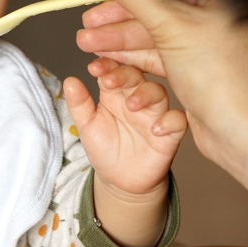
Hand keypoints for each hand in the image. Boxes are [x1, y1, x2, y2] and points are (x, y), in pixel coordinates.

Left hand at [63, 60, 186, 195]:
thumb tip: (69, 81)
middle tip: (110, 82)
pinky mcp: (169, 134)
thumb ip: (79, 105)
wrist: (120, 181)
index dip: (106, 65)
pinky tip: (156, 129)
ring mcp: (154, 115)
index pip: (114, 70)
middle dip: (125, 75)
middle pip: (137, 76)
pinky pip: (178, 121)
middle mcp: (137, 99)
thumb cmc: (105, 149)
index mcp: (116, 92)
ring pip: (159, 93)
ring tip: (132, 105)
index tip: (94, 68)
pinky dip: (170, 121)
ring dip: (147, 94)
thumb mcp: (87, 127)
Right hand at [77, 0, 247, 190]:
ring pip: (154, 32)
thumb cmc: (222, 75)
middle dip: (119, 14)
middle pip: (157, 4)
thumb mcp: (172, 26)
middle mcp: (215, 15)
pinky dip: (133, 55)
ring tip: (86, 42)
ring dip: (119, 38)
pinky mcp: (196, 69)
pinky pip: (159, 54)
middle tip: (88, 22)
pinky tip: (108, 57)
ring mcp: (205, 43)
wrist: (244, 131)